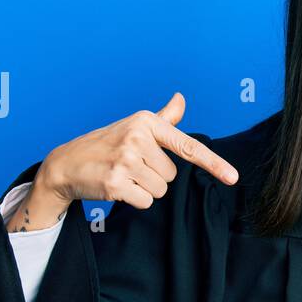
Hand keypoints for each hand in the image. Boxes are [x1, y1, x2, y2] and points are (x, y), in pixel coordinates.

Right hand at [35, 92, 239, 210]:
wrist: (67, 163)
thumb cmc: (107, 144)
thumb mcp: (135, 127)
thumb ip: (163, 118)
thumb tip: (181, 99)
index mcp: (146, 122)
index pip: (188, 145)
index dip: (214, 163)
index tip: (234, 178)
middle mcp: (137, 138)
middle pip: (172, 175)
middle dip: (155, 176)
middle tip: (131, 166)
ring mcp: (126, 161)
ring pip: (160, 190)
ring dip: (144, 189)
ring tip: (123, 175)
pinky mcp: (116, 183)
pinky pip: (146, 202)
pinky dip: (135, 200)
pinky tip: (117, 187)